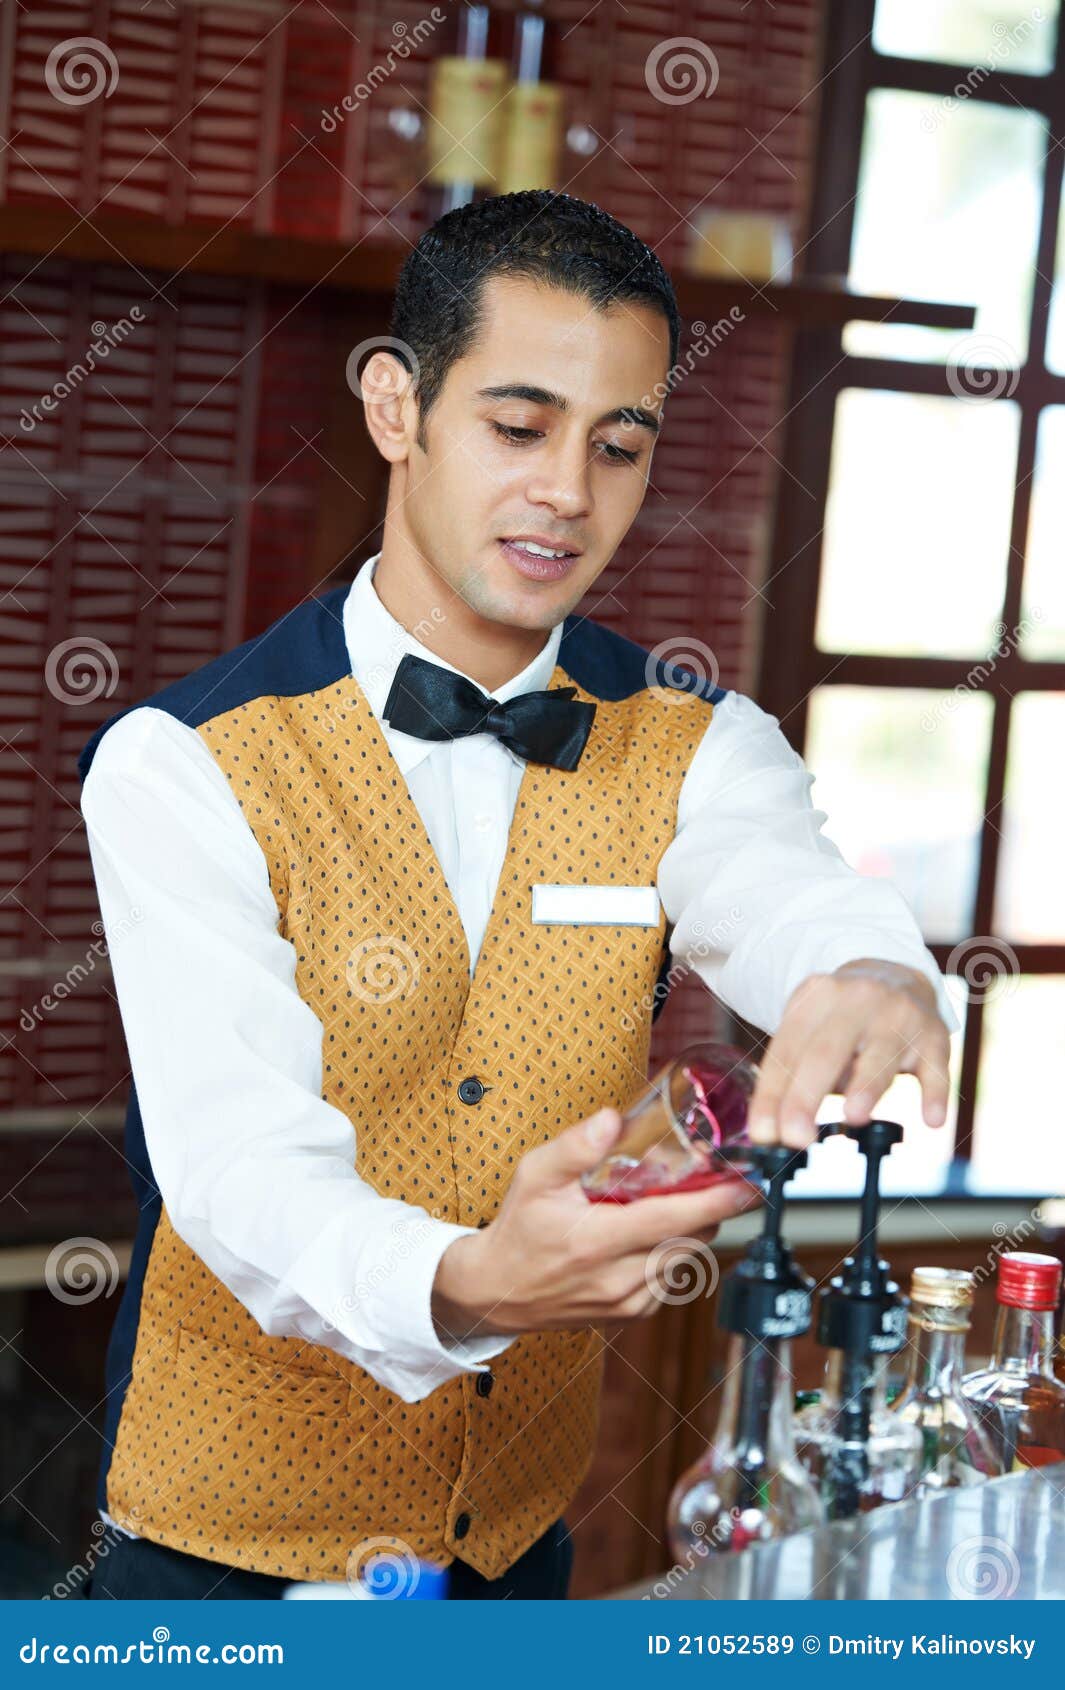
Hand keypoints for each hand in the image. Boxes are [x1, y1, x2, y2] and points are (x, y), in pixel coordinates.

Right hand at [431, 1106, 762, 1343]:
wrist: (498, 1291)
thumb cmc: (518, 1229)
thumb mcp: (534, 1176)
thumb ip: (574, 1148)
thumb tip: (612, 1119)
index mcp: (596, 1242)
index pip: (672, 1221)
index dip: (716, 1201)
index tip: (748, 1184)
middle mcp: (618, 1279)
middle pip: (692, 1240)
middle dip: (710, 1206)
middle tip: (715, 1175)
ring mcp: (628, 1303)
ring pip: (687, 1260)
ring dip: (692, 1229)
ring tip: (679, 1200)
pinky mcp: (632, 1315)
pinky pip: (672, 1279)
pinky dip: (674, 1253)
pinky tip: (653, 1233)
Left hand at [747, 958, 951, 1148]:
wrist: (896, 975)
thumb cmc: (843, 1017)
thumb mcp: (813, 1026)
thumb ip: (797, 1071)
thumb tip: (781, 1130)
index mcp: (816, 999)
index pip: (786, 1051)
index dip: (771, 1095)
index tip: (763, 1133)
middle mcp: (856, 1002)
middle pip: (825, 1053)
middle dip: (806, 1097)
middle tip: (795, 1137)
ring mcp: (898, 1016)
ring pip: (879, 1056)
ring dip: (866, 1087)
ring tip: (853, 1117)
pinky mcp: (933, 1036)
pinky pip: (936, 1068)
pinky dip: (935, 1094)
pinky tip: (931, 1119)